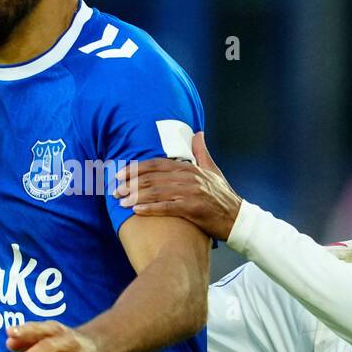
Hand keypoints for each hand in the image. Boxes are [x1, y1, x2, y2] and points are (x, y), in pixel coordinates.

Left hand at [7, 320, 105, 351]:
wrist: (99, 347)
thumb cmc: (61, 343)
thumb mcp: (46, 338)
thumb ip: (26, 339)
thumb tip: (9, 342)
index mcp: (55, 330)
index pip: (39, 329)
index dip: (25, 330)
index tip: (10, 333)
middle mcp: (68, 342)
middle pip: (48, 348)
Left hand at [113, 132, 242, 241]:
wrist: (237, 218)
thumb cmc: (222, 196)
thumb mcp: (212, 170)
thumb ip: (201, 152)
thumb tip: (198, 133)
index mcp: (189, 168)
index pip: (157, 164)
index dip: (137, 168)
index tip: (120, 173)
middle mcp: (189, 177)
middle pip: (153, 178)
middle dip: (131, 183)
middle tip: (115, 190)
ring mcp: (191, 193)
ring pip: (157, 192)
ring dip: (136, 196)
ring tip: (121, 201)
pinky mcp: (192, 209)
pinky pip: (167, 207)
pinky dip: (150, 208)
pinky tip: (136, 210)